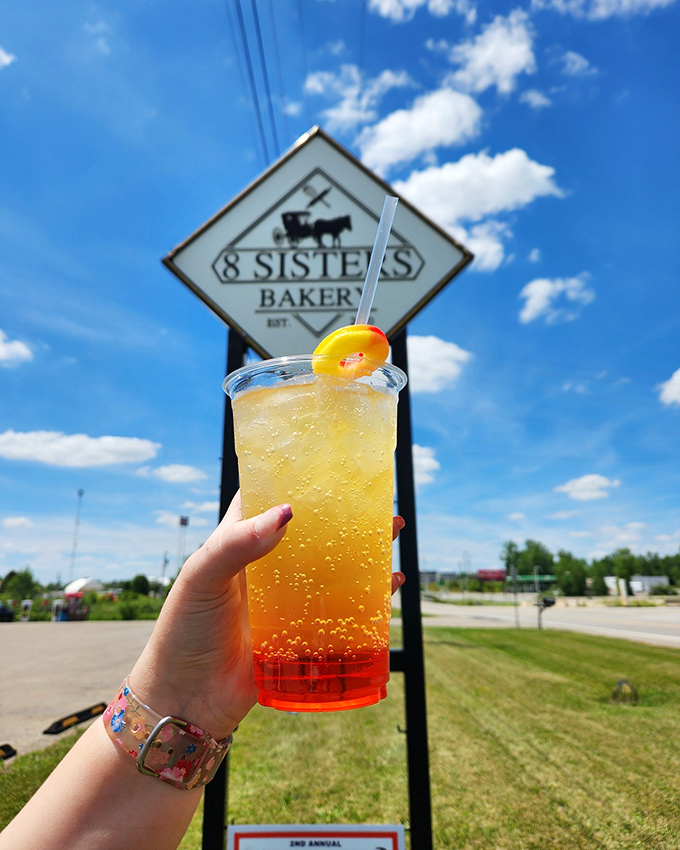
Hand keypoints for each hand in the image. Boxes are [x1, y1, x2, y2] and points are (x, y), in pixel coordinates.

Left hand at [130, 496, 405, 740]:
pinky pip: (341, 609)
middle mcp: (266, 565)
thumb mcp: (202, 578)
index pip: (268, 496)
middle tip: (375, 498)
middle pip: (311, 530)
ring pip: (332, 566)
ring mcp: (286, 599)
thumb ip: (236, 544)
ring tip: (391, 531)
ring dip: (362, 549)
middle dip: (343, 513)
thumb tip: (286, 512)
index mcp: (239, 541)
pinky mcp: (302, 633)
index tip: (328, 460)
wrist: (184, 701)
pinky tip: (390, 584)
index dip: (294, 476)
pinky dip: (368, 596)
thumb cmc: (183, 632)